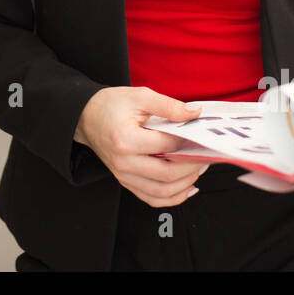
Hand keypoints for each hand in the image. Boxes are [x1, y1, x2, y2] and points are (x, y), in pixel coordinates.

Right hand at [75, 86, 207, 206]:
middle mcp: (124, 162)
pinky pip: (152, 198)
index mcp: (126, 139)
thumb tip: (193, 113)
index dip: (189, 142)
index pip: (167, 146)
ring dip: (185, 184)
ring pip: (161, 192)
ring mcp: (124, 175)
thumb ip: (168, 105)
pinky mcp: (126, 181)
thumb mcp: (139, 96)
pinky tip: (187, 188)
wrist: (86, 117)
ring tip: (198, 170)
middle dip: (193, 166)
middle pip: (167, 174)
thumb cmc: (110, 106)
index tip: (203, 138)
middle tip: (207, 156)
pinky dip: (172, 198)